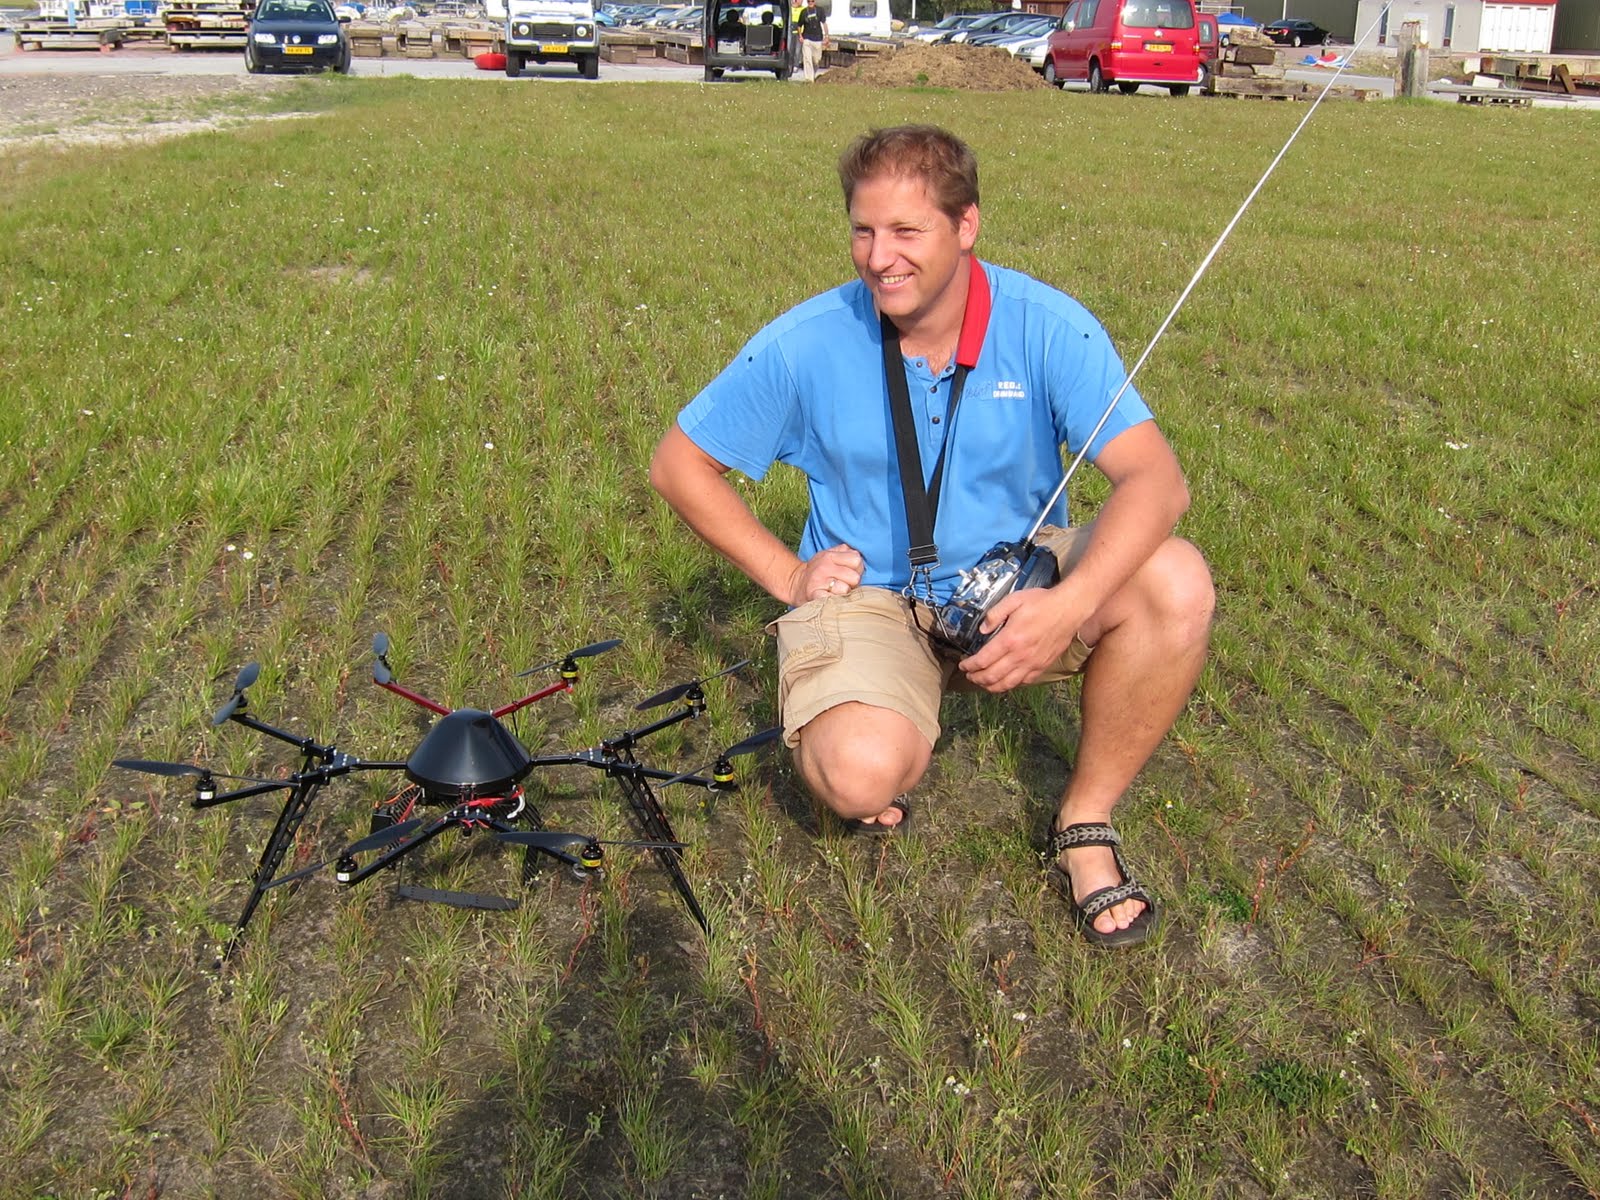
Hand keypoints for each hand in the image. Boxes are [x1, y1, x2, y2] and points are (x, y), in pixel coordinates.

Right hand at [786, 543, 863, 606]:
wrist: (796, 585)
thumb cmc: (820, 571)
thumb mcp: (830, 555)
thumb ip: (846, 553)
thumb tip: (860, 559)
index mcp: (829, 555)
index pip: (857, 560)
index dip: (857, 568)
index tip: (849, 571)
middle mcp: (823, 567)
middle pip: (855, 577)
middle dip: (852, 583)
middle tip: (843, 583)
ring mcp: (818, 583)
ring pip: (846, 590)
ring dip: (844, 594)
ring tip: (836, 592)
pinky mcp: (814, 597)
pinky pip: (834, 601)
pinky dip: (835, 602)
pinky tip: (830, 599)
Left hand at [957, 586, 1084, 693]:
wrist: (1070, 609)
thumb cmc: (1042, 602)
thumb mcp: (1014, 600)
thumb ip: (994, 614)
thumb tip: (982, 629)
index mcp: (1010, 639)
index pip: (983, 660)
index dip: (969, 666)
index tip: (963, 665)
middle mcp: (1020, 656)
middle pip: (991, 677)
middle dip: (976, 678)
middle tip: (969, 675)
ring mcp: (1032, 664)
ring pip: (1006, 684)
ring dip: (990, 686)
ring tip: (982, 682)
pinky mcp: (1042, 666)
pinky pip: (1023, 682)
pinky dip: (1009, 685)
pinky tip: (1004, 680)